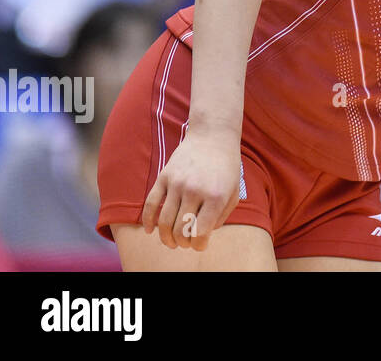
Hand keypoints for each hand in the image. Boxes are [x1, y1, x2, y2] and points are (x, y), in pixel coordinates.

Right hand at [141, 128, 241, 250]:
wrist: (213, 136)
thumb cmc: (226, 167)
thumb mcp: (233, 191)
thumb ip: (221, 216)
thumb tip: (202, 235)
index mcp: (215, 196)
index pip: (201, 232)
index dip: (198, 245)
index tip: (199, 246)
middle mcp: (195, 190)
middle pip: (180, 230)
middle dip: (182, 243)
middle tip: (185, 244)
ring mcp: (177, 183)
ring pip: (164, 221)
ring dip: (165, 237)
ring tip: (170, 243)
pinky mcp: (164, 176)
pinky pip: (151, 204)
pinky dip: (147, 221)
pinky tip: (149, 231)